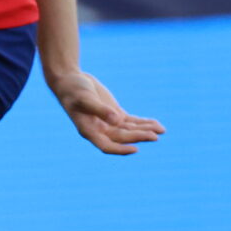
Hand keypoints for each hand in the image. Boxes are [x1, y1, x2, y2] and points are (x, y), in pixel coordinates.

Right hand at [48, 69, 163, 155]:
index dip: (121, 149)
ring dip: (145, 130)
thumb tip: (117, 121)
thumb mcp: (85, 98)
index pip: (106, 146)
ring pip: (129, 130)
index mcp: (88, 130)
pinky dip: (144, 123)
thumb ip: (100, 109)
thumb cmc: (73, 90)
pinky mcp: (114, 114)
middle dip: (139, 137)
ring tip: (161, 130)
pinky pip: (132, 122)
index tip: (136, 149)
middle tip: (155, 135)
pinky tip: (157, 124)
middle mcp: (99, 130)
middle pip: (122, 138)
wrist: (69, 81)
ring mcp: (108, 123)